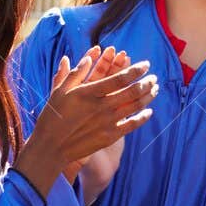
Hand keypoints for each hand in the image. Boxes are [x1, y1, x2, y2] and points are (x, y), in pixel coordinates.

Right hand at [15, 48, 156, 199]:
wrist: (52, 147)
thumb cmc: (53, 116)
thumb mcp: (59, 91)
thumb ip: (75, 73)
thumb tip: (89, 58)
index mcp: (90, 92)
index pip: (120, 78)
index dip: (136, 70)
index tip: (146, 65)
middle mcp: (102, 106)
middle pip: (133, 91)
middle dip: (147, 82)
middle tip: (154, 77)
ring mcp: (108, 122)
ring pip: (136, 106)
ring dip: (148, 97)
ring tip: (154, 90)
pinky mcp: (110, 136)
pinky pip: (132, 124)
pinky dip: (143, 117)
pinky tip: (149, 111)